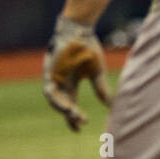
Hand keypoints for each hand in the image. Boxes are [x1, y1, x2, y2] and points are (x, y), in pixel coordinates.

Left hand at [42, 16, 111, 130]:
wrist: (79, 30)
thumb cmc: (89, 48)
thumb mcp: (97, 72)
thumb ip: (101, 89)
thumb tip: (111, 106)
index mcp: (70, 83)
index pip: (70, 104)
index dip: (74, 117)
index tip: (80, 127)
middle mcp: (60, 82)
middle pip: (63, 104)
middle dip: (70, 115)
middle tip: (80, 123)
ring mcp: (53, 77)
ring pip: (53, 100)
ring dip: (62, 109)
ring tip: (73, 115)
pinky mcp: (48, 72)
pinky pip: (49, 91)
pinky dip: (56, 99)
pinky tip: (66, 106)